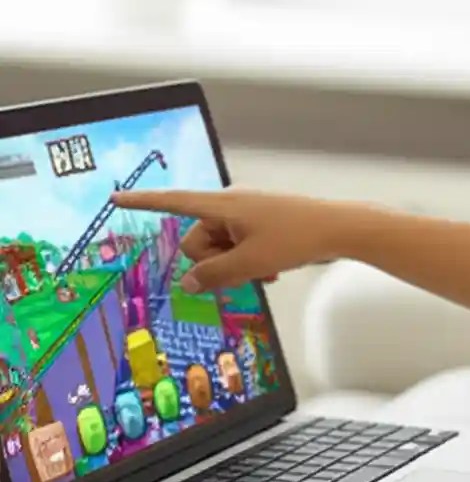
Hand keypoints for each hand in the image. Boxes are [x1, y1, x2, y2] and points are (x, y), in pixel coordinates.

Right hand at [111, 188, 352, 291]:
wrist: (341, 228)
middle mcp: (231, 205)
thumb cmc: (296, 238)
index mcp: (223, 204)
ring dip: (235, 265)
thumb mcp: (251, 262)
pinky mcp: (263, 225)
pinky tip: (272, 270)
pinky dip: (249, 261)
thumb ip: (215, 274)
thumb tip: (189, 283)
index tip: (116, 198)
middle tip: (244, 267)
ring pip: (221, 248)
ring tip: (265, 270)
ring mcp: (248, 215)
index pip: (175, 202)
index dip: (144, 202)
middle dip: (213, 261)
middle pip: (198, 240)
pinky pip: (240, 248)